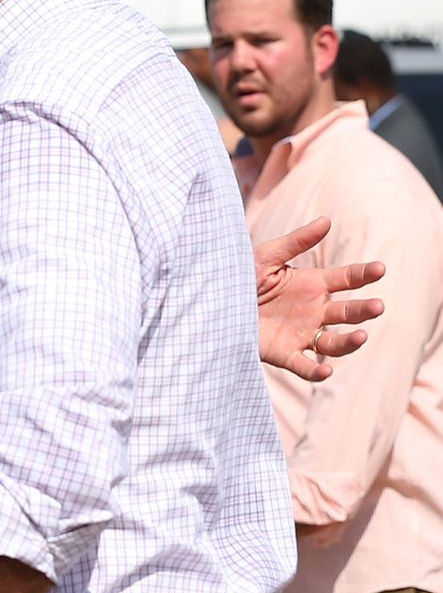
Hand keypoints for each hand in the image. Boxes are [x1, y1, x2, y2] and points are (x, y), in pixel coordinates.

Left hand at [256, 217, 384, 382]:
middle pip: (347, 312)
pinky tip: (325, 370)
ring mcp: (301, 333)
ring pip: (333, 343)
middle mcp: (313, 310)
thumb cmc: (240, 275)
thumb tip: (326, 221)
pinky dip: (316, 371)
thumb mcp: (266, 256)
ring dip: (349, 341)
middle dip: (364, 310)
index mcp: (312, 284)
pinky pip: (304, 365)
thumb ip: (296, 242)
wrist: (211, 301)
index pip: (347, 279)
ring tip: (361, 336)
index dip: (364, 274)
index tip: (380, 268)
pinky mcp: (283, 353)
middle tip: (377, 306)